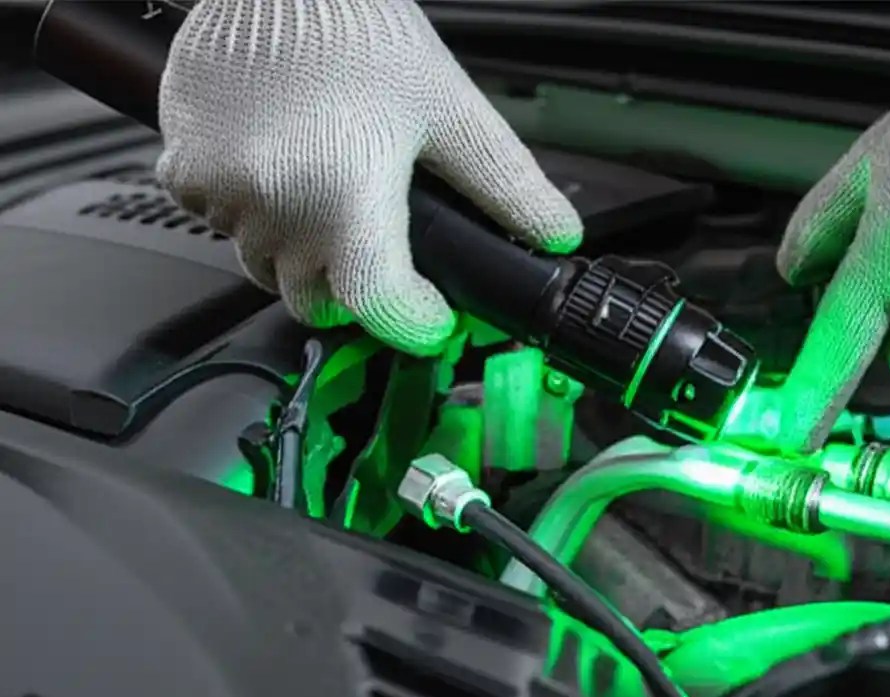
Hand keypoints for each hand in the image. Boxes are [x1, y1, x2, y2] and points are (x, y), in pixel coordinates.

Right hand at [156, 0, 579, 354]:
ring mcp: (218, 192)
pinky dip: (254, 213)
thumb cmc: (356, 27)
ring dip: (302, 251)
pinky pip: (221, 225)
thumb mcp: (450, 108)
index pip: (378, 307)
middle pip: (318, 300)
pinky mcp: (181, 170)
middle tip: (383, 244)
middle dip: (357, 291)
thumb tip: (554, 231)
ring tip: (331, 185)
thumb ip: (505, 183)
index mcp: (341, 194)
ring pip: (265, 267)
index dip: (415, 321)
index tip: (432, 316)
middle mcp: (271, 204)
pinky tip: (283, 162)